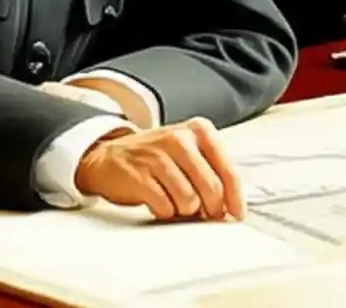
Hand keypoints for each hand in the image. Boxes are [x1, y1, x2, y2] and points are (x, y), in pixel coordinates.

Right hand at [75, 117, 244, 221]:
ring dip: (184, 211)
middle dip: (211, 209)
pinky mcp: (138, 174)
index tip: (236, 215)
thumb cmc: (156, 160)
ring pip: (189, 200)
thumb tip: (230, 210)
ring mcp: (157, 155)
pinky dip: (165, 212)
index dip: (235, 198)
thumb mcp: (188, 155)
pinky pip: (165, 207)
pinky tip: (159, 203)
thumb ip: (211, 175)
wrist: (109, 157)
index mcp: (199, 130)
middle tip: (203, 214)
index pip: (228, 171)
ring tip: (175, 202)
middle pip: (212, 188)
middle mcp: (179, 138)